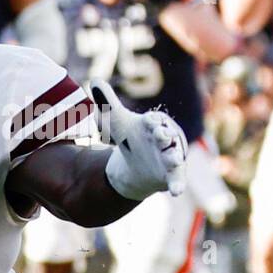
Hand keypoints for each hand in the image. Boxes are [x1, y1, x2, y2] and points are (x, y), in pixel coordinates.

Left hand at [92, 80, 186, 200]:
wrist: (136, 166)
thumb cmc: (131, 137)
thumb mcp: (116, 120)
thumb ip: (107, 102)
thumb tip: (94, 81)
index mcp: (153, 124)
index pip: (156, 120)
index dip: (154, 120)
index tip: (150, 120)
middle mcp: (166, 139)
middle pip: (169, 135)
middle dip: (166, 135)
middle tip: (162, 135)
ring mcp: (170, 157)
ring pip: (175, 156)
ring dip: (175, 157)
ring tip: (174, 159)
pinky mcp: (172, 175)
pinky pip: (177, 179)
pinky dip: (177, 185)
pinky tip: (175, 192)